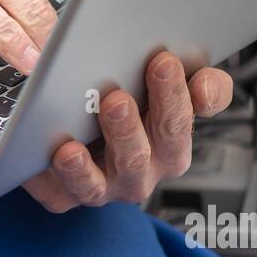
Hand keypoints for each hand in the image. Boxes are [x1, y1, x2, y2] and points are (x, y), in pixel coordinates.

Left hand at [23, 51, 232, 212]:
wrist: (80, 121)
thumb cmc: (132, 99)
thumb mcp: (170, 84)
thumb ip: (202, 83)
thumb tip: (206, 87)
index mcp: (171, 143)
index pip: (181, 122)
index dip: (177, 94)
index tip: (163, 61)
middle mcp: (142, 171)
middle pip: (140, 155)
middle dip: (130, 127)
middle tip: (117, 98)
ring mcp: (105, 187)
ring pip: (101, 183)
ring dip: (86, 165)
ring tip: (73, 144)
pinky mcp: (66, 195)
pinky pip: (60, 194)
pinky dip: (53, 178)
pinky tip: (50, 154)